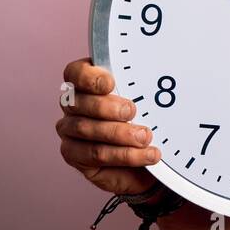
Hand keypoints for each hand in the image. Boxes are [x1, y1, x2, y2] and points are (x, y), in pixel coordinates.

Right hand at [58, 57, 162, 197]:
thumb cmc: (146, 119)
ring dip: (119, 134)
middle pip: (78, 102)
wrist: (150, 157)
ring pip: (85, 129)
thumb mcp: (148, 100)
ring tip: (145, 138)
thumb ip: (144, 86)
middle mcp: (73, 106)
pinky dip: (123, 155)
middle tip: (132, 111)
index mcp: (87, 84)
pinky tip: (145, 155)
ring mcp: (70, 131)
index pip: (76, 73)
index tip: (110, 83)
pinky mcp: (75, 155)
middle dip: (106, 107)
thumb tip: (159, 76)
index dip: (89, 77)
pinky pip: (94, 154)